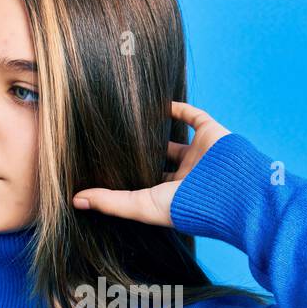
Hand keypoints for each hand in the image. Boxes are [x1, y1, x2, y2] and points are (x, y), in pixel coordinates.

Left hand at [71, 100, 230, 226]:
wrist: (231, 192)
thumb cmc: (188, 206)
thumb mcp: (143, 207)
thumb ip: (110, 202)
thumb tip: (74, 200)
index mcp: (173, 196)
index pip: (147, 185)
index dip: (129, 177)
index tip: (104, 166)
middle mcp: (186, 176)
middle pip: (160, 162)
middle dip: (143, 153)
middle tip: (116, 139)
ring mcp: (200, 155)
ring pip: (176, 140)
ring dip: (157, 131)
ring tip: (133, 118)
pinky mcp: (211, 134)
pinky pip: (193, 116)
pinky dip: (176, 108)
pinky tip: (156, 101)